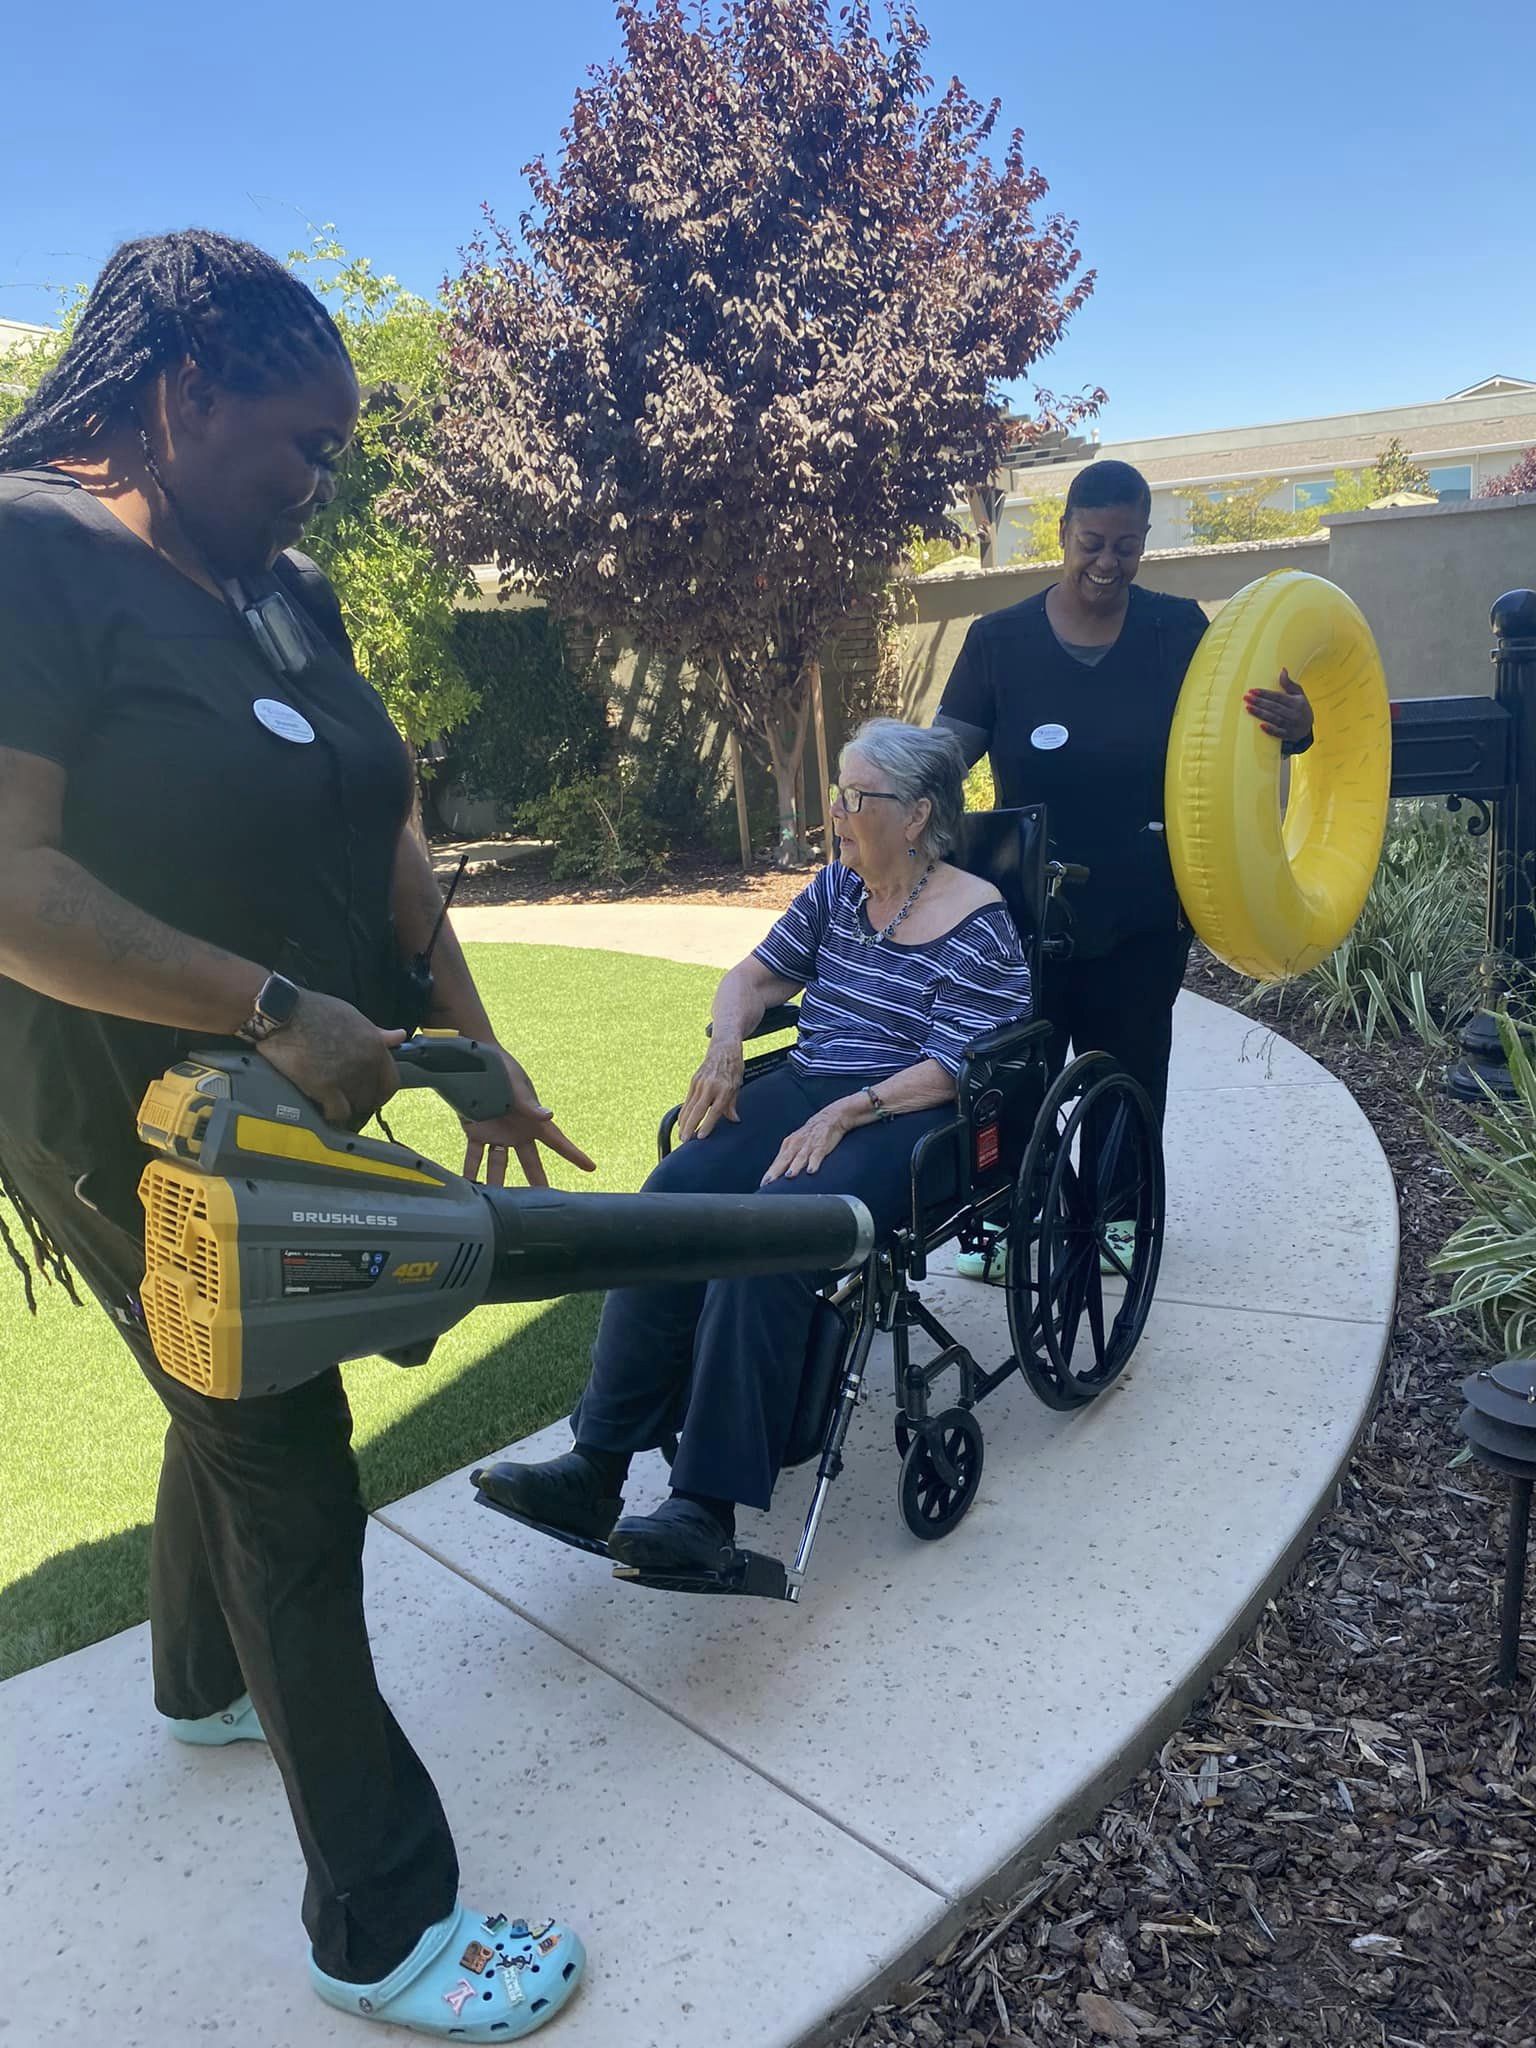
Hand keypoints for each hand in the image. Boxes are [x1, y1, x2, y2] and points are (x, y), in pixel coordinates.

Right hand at [257, 990, 405, 1127]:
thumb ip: (376, 1033)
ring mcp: (346, 1075)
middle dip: (361, 1099)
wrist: (282, 1012)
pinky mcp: (324, 1086)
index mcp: (375, 1045)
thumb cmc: (315, 1010)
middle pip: (372, 1097)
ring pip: (355, 1106)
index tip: (371, 1094)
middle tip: (345, 1097)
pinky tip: (322, 1108)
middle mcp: (365, 1062)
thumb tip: (399, 1037)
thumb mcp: (352, 1015)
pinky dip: (331, 1114)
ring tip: (331, 1100)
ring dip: (345, 1106)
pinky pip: (337, 1113)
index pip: (391, 1082)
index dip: (381, 1091)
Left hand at [460, 1044, 596, 1188]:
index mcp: (532, 1120)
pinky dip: (469, 1170)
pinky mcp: (476, 1132)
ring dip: (497, 1183)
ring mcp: (497, 1134)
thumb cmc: (501, 1066)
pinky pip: (473, 1156)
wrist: (472, 1059)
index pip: (557, 1141)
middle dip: (537, 1181)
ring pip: (499, 1165)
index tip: (591, 1167)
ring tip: (497, 1204)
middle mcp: (517, 1131)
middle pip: (530, 1162)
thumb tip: (549, 1116)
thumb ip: (528, 1102)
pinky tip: (467, 1186)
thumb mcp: (515, 1082)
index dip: (574, 1154)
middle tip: (544, 1202)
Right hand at [677, 1041, 744, 1142]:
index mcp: (724, 1088)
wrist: (723, 1048)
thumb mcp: (737, 1085)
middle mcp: (710, 1086)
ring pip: (689, 1107)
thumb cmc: (733, 1067)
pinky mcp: (693, 1081)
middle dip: (690, 1127)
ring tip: (681, 1136)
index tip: (700, 1136)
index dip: (707, 1124)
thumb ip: (732, 1104)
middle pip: (697, 1110)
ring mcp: (699, 1083)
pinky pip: (687, 1100)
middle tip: (684, 1141)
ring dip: (684, 1122)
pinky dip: (684, 1112)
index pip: (714, 1111)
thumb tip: (734, 1120)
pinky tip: (681, 1123)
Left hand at [761, 1101, 853, 1182]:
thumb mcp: (795, 1145)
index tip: (763, 1184)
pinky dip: (814, 1162)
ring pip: (800, 1157)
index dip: (770, 1174)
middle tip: (769, 1182)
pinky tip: (811, 1171)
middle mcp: (795, 1145)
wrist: (828, 1118)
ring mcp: (808, 1145)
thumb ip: (788, 1159)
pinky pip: (817, 1155)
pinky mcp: (821, 1145)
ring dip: (794, 1167)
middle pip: (784, 1160)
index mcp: (788, 1146)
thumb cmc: (809, 1136)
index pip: (777, 1162)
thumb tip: (778, 1176)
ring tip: (789, 1176)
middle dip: (776, 1171)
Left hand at [1244, 668, 1312, 745]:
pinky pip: (1279, 733)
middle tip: (1246, 698)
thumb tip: (1282, 669)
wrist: (1308, 727)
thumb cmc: (1300, 707)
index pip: (1278, 697)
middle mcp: (1295, 713)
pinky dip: (1270, 730)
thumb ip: (1289, 683)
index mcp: (1296, 702)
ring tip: (1248, 708)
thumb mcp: (1298, 694)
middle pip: (1274, 707)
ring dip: (1261, 714)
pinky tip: (1260, 725)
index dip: (1265, 693)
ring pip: (1275, 719)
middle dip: (1259, 702)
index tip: (1252, 690)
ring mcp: (1292, 725)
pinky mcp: (1289, 735)